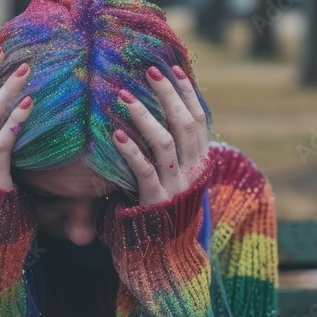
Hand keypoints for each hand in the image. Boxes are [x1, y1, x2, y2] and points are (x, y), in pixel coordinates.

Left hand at [111, 65, 209, 205]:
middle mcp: (192, 171)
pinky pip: (144, 171)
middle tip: (148, 71)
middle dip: (168, 94)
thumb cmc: (165, 204)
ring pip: (164, 143)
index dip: (188, 93)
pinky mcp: (155, 200)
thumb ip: (175, 150)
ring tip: (124, 96)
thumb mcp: (177, 175)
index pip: (198, 120)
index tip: (174, 68)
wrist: (166, 248)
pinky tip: (116, 133)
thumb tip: (162, 112)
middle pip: (184, 124)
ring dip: (144, 116)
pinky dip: (130, 150)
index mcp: (200, 161)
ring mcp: (175, 186)